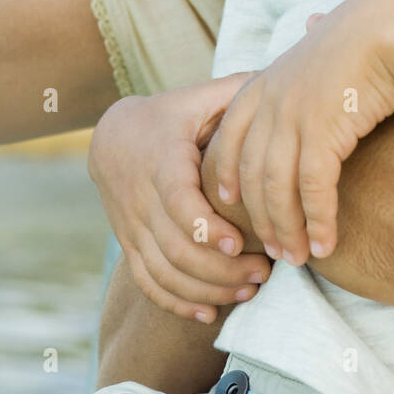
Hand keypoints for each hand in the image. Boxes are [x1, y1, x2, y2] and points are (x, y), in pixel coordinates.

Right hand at [88, 75, 271, 319]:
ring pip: (163, 271)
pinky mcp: (129, 245)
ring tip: (249, 290)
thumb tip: (280, 79)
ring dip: (207, 289)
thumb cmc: (171, 116)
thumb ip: (237, 92)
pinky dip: (177, 303)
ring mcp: (131, 226)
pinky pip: (147, 283)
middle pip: (175, 247)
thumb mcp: (199, 98)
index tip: (238, 242)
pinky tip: (211, 313)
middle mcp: (141, 198)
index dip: (205, 227)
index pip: (177, 202)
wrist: (112, 138)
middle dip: (221, 268)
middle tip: (265, 272)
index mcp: (161, 161)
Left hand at [210, 0, 393, 264]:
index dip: (227, 170)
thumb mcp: (328, 32)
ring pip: (277, 189)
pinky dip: (317, 221)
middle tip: (272, 248)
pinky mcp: (322, 132)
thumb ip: (314, 35)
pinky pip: (312, 190)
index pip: (231, 135)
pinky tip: (325, 244)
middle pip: (251, 172)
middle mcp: (271, 101)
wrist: (393, 25)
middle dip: (259, 215)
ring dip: (287, 228)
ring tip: (298, 258)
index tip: (227, 201)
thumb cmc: (370, 26)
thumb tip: (314, 19)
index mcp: (266, 80)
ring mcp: (293, 118)